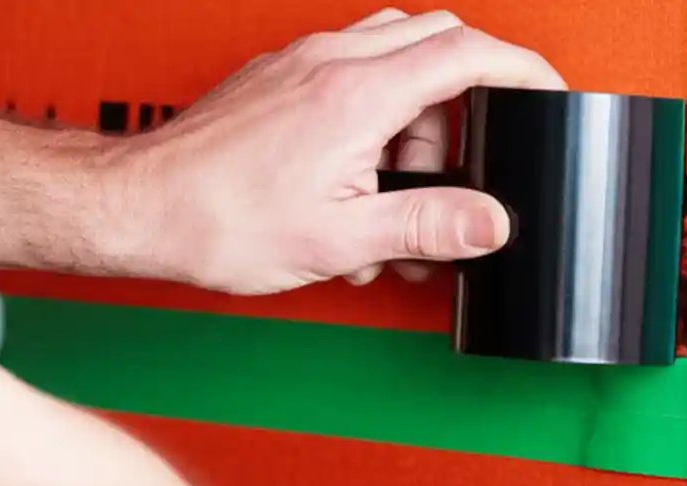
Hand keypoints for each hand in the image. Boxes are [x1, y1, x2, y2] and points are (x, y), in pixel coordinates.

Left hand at [106, 8, 565, 294]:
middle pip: (436, 45)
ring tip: (392, 196)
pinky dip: (373, 122)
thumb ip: (428, 226)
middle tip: (455, 174)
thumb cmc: (220, 220)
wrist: (137, 208)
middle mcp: (332, 61)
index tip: (550, 91)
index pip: (467, 54)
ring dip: (415, 123)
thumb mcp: (342, 239)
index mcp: (358, 94)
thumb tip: (493, 223)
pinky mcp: (280, 79)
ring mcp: (302, 64)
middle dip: (464, 108)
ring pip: (394, 60)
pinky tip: (353, 182)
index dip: (522, 69)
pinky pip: (351, 77)